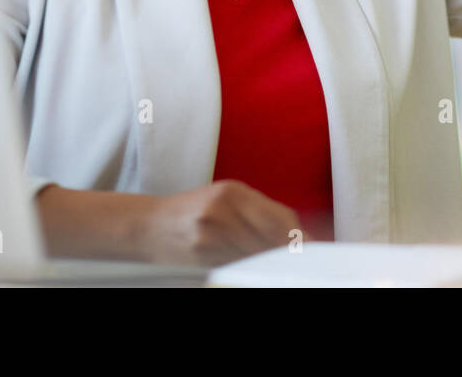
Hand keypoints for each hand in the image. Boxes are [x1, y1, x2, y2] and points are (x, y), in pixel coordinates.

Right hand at [143, 180, 301, 265]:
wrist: (149, 225)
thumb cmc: (195, 211)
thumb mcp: (227, 199)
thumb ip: (263, 213)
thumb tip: (301, 235)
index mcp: (234, 192)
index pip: (280, 218)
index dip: (299, 238)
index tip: (311, 249)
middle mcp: (222, 209)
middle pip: (269, 239)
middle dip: (284, 253)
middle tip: (296, 263)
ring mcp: (210, 234)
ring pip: (254, 256)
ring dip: (264, 264)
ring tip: (269, 266)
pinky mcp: (200, 256)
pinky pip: (234, 267)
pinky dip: (244, 269)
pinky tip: (245, 267)